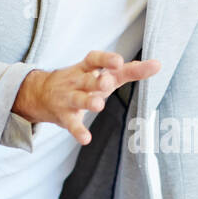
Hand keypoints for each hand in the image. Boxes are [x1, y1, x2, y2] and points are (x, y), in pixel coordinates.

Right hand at [13, 51, 161, 144]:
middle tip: (108, 82)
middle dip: (97, 81)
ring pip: (79, 99)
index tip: (119, 61)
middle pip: (88, 80)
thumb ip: (128, 71)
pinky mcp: (64, 116)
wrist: (41, 93)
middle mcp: (78, 81)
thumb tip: (157, 64)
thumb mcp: (101, 73)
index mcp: (87, 69)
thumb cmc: (81, 81)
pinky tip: (86, 139)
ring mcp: (69, 98)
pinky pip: (71, 124)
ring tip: (99, 106)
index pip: (96, 59)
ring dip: (88, 102)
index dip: (106, 59)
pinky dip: (78, 131)